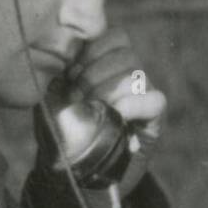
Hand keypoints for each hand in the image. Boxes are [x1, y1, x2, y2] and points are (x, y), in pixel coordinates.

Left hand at [67, 30, 165, 194]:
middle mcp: (130, 76)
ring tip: (92, 109)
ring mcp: (144, 97)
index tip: (70, 72)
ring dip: (109, 90)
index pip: (116, 35)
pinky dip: (134, 105)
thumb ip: (59, 70)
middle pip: (126, 53)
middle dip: (95, 73)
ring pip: (138, 75)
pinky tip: (116, 116)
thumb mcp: (52, 96)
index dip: (93, 49)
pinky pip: (155, 100)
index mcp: (108, 63)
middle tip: (77, 96)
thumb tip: (65, 51)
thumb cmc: (61, 132)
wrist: (73, 173)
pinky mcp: (154, 121)